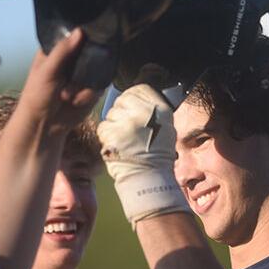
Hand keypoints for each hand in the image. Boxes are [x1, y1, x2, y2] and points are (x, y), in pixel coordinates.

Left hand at [17, 29, 102, 135]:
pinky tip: (76, 102)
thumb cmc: (37, 95)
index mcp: (57, 50)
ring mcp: (83, 74)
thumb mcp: (47, 71)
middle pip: (90, 50)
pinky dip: (88, 95)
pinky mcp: (92, 89)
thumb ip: (62, 52)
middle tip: (77, 73)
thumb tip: (80, 31)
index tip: (89, 37)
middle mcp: (72, 59)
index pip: (74, 34)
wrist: (44, 126)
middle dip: (86, 63)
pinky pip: (99, 85)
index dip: (83, 34)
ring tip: (66, 96)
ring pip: (97, 69)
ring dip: (84, 84)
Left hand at [97, 84, 188, 226]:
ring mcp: (127, 123)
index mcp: (160, 109)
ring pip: (111, 114)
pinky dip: (106, 137)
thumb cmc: (157, 156)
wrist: (149, 179)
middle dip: (121, 112)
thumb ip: (151, 111)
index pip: (139, 89)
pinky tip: (117, 145)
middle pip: (122, 99)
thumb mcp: (165, 128)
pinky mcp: (112, 134)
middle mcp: (144, 113)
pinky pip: (103, 127)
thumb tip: (133, 101)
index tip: (130, 108)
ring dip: (113, 125)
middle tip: (127, 129)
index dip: (132, 98)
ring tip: (124, 140)